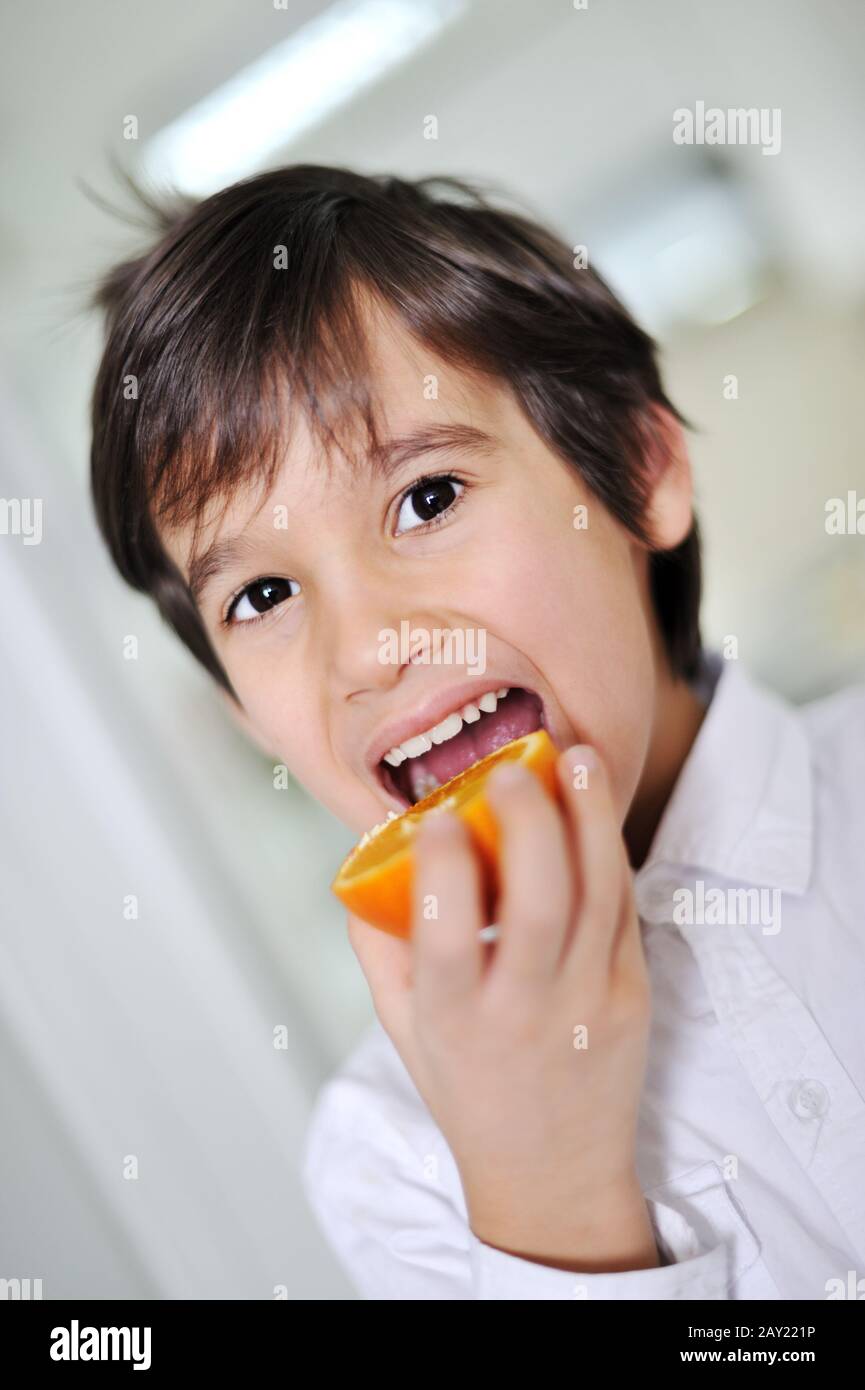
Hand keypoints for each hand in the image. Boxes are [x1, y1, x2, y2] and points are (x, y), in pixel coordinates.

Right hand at [347, 744, 657, 1273]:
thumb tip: (363, 862)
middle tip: (510, 769)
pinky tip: (595, 804)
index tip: (432, 815)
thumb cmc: (467, 1091)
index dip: (440, 868)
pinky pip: (625, 909)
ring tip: (573, 756)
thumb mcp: (402, 1030)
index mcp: (456, 1021)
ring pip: (599, 896)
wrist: (554, 1174)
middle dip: (529, 823)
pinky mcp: (633, 996)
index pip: (448, 938)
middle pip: (541, 905)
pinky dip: (611, 849)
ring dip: (589, 817)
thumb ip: (379, 948)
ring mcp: (590, 1003)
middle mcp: (527, 1012)